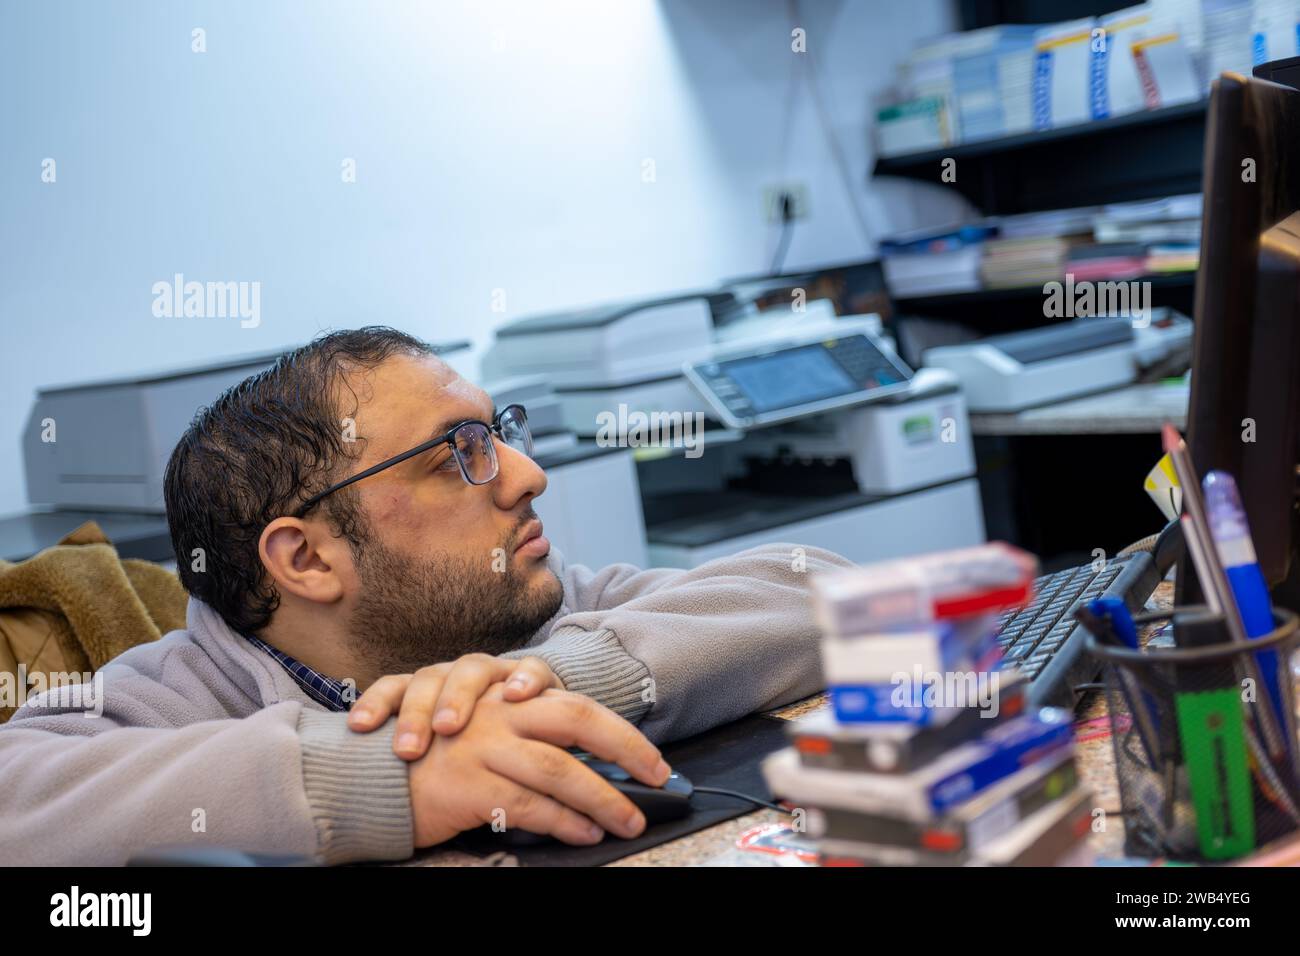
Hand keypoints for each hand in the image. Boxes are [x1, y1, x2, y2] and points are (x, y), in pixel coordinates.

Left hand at [348, 654, 561, 759]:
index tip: (359, 726)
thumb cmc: (480, 744)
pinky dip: (524, 678)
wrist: (536, 726)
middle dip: (415, 711)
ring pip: (472, 670)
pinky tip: (515, 695)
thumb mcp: (444, 752)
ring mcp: (496, 671)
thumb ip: (417, 757)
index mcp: (429, 689)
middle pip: (428, 679)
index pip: (394, 687)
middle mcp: (457, 675)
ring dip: (458, 695)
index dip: (375, 703)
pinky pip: (532, 668)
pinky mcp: (536, 674)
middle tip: (407, 748)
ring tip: (448, 726)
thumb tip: (363, 777)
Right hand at [409, 684, 670, 846]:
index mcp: (505, 692)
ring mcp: (483, 744)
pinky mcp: (468, 782)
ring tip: (628, 821)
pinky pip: (529, 804)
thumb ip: (528, 737)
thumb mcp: (481, 732)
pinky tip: (584, 834)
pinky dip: (564, 822)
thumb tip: (594, 770)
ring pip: (558, 768)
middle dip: (625, 748)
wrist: (366, 775)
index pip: (575, 703)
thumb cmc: (431, 756)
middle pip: (575, 718)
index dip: (620, 731)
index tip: (652, 763)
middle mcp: (498, 710)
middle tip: (657, 777)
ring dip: (602, 799)